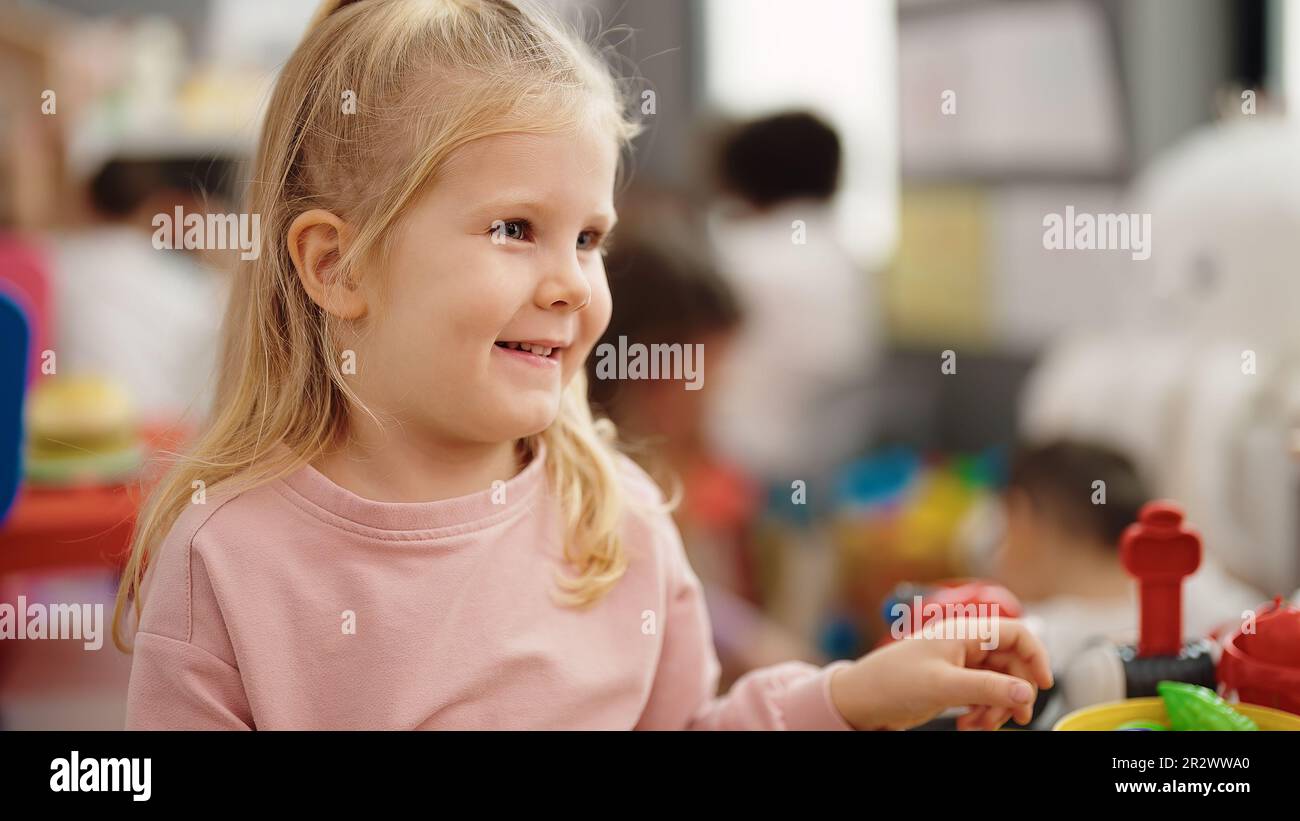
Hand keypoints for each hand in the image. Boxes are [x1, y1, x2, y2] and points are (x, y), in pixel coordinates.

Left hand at [829, 618, 1052, 730]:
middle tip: (1010, 719)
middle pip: (1013, 664)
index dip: (1037, 656)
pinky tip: (968, 724)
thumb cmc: (893, 682)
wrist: (861, 699)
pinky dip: (983, 713)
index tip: (1045, 685)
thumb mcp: (943, 686)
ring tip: (978, 726)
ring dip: (997, 708)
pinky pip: (984, 696)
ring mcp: (960, 665)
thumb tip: (1026, 692)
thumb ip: (987, 688)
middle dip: (1014, 693)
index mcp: (965, 632)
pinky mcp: (953, 684)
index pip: (1017, 633)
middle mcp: (966, 645)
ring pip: (1000, 684)